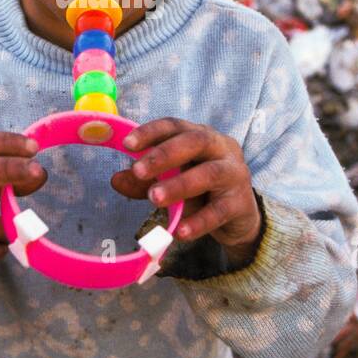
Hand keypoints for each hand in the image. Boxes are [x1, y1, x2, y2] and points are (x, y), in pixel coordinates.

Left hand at [113, 118, 262, 263]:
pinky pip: (219, 211)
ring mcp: (235, 174)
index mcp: (200, 135)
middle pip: (195, 141)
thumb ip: (145, 180)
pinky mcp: (241, 203)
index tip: (127, 144)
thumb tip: (116, 180)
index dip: (151, 132)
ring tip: (154, 198)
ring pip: (209, 174)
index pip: (175, 126)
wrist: (239, 216)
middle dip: (164, 154)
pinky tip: (179, 231)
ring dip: (180, 185)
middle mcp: (221, 148)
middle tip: (138, 170)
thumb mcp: (171, 181)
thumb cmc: (201, 190)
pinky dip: (198, 221)